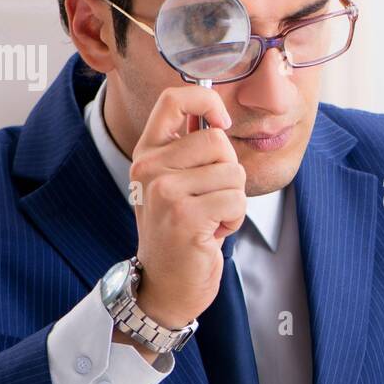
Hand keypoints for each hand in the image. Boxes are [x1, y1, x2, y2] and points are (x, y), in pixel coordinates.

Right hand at [126, 84, 245, 329]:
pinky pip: (235, 199)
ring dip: (233, 199)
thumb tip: (218, 113)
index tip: (223, 123)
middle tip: (212, 198)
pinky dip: (235, 218)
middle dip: (229, 170)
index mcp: (148, 152)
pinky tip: (214, 232)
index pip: (174, 99)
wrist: (166, 284)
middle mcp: (150, 167)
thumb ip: (190, 149)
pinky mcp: (185, 216)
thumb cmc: (180, 231)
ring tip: (211, 218)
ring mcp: (165, 192)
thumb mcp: (175, 183)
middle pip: (218, 140)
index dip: (207, 100)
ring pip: (232, 172)